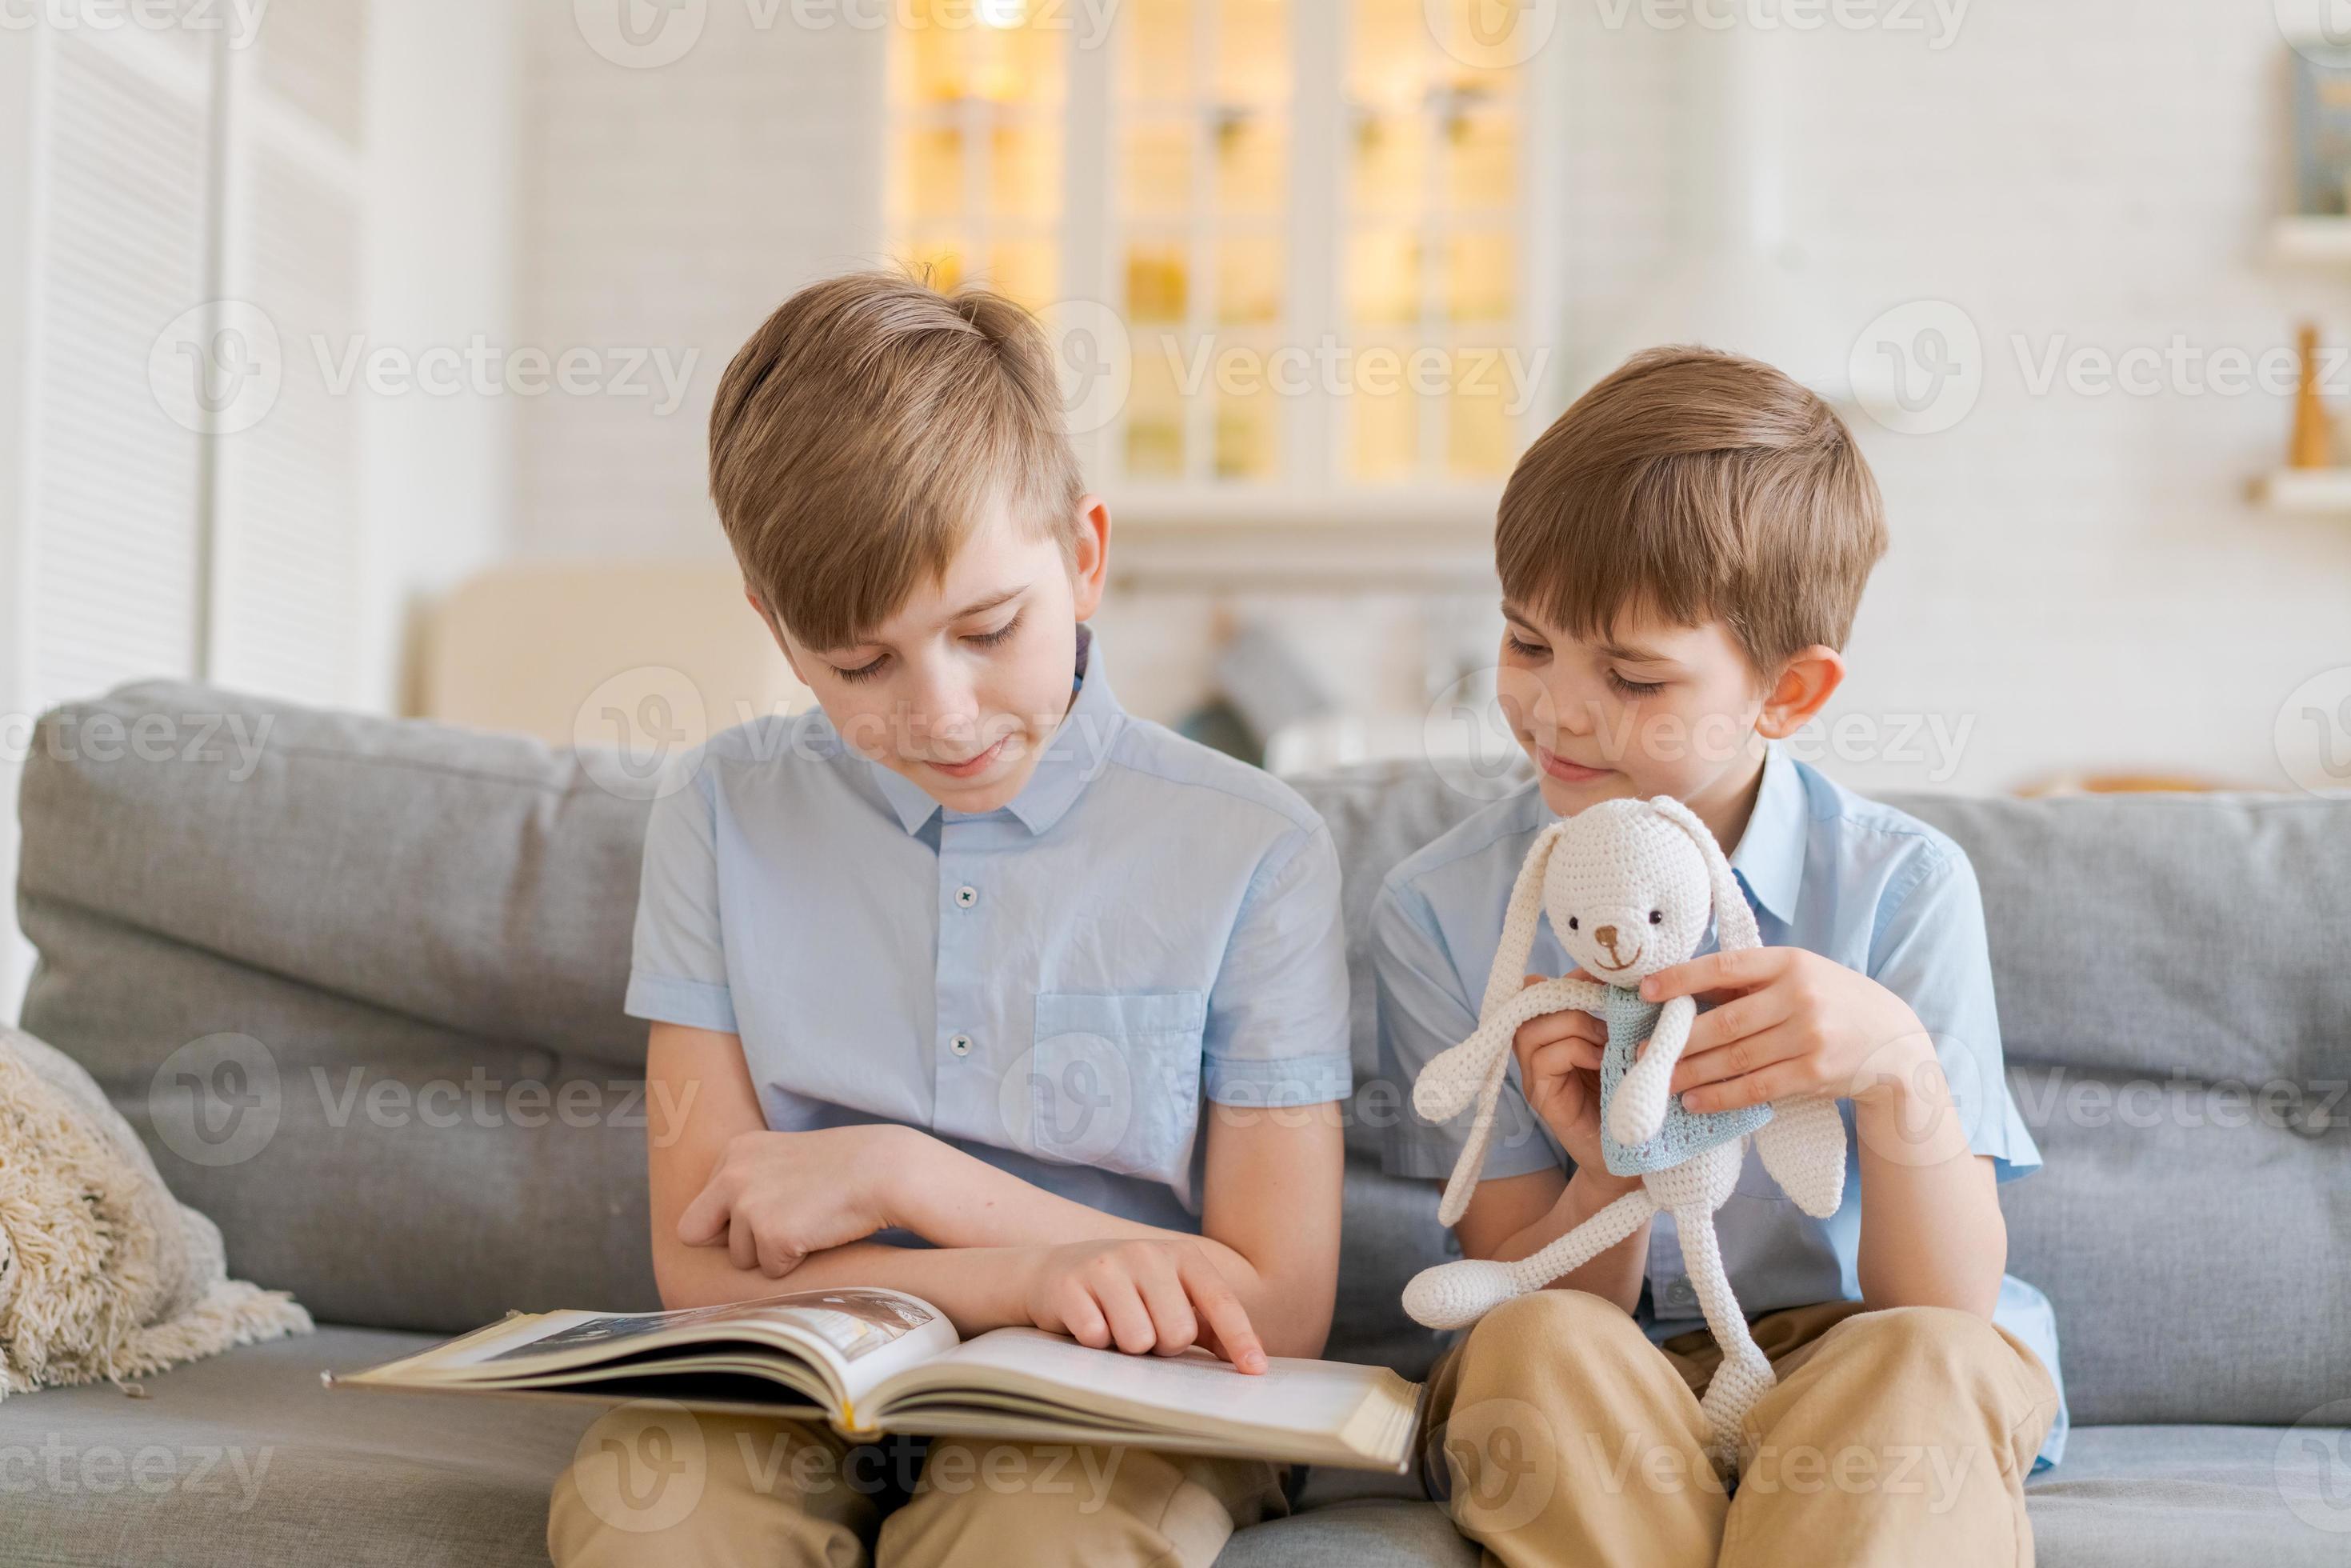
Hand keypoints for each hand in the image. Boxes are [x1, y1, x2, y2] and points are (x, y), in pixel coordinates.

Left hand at [676, 1125, 923, 1277]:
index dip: (730, 1220)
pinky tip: (820, 1235)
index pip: (699, 1206)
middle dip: (727, 1241)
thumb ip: (751, 1182)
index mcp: (734, 1151)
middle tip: (771, 1233)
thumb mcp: (784, 1159)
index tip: (766, 1213)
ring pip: (740, 1258)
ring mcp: (749, 1205)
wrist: (887, 1169)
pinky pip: (772, 1272)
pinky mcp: (772, 1235)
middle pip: (694, 1232)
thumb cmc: (844, 1166)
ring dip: (771, 1253)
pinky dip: (796, 1263)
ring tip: (809, 1224)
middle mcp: (732, 1175)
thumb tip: (727, 1226)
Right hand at [1020, 1239, 1267, 1372]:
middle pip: (1177, 1332)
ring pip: (1138, 1341)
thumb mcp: (1169, 1297)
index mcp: (1181, 1255)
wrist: (1051, 1273)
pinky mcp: (1070, 1284)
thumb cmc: (1124, 1294)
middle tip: (1143, 1332)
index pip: (1219, 1301)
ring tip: (1114, 1327)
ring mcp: (1107, 1265)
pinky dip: (1094, 1343)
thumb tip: (1252, 1360)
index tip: (1255, 1371)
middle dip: (1162, 1346)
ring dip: (1126, 1348)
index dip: (1239, 1338)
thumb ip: (1208, 1326)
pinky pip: (1097, 1337)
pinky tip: (1086, 1323)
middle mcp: (1147, 1253)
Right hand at [1512, 974, 1641, 1197]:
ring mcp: (1537, 1075)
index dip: (1569, 976)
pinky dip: (1575, 1051)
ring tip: (1607, 1040)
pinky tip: (1603, 1061)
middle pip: (1529, 1001)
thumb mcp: (1630, 1048)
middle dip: (1570, 996)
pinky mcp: (1542, 1098)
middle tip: (1607, 1008)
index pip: (1540, 987)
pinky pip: (1544, 1059)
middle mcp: (1540, 1050)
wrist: (1638, 1159)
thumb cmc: (1638, 1099)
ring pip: (1532, 1028)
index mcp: (1559, 1032)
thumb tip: (1634, 978)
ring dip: (1574, 1026)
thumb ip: (1623, 1017)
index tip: (1604, 976)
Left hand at [1640, 948, 1940, 1112]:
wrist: (1895, 1040)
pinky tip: (1695, 1101)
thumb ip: (1750, 982)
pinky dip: (1721, 1097)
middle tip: (1640, 1052)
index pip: (1725, 967)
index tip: (1645, 991)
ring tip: (1659, 1080)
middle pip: (1724, 1021)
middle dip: (1677, 1040)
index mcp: (1788, 962)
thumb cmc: (1833, 1001)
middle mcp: (1798, 995)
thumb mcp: (1799, 975)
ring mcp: (1808, 1036)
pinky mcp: (1814, 1072)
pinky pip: (1756, 1087)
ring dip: (1691, 1072)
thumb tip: (1683, 993)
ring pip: (1735, 1058)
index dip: (1681, 979)